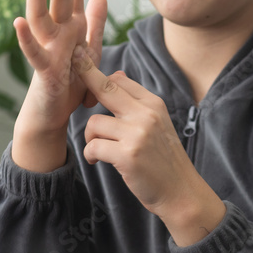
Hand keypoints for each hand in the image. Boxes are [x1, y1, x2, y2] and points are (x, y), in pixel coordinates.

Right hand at [14, 0, 107, 132]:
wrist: (52, 115)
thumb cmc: (68, 83)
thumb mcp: (89, 50)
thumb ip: (94, 24)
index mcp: (70, 28)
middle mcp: (56, 35)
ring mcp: (47, 50)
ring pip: (41, 18)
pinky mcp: (42, 71)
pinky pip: (33, 53)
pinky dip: (25, 38)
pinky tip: (18, 22)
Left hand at [71, 45, 225, 244]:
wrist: (181, 192)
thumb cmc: (164, 159)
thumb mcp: (157, 124)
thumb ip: (136, 101)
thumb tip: (115, 74)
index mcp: (153, 104)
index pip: (120, 80)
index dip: (96, 73)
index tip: (80, 60)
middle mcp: (146, 114)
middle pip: (106, 87)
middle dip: (85, 74)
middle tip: (71, 61)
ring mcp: (137, 134)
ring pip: (94, 123)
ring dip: (90, 138)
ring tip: (98, 150)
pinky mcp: (128, 155)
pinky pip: (94, 146)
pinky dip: (90, 154)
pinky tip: (96, 161)